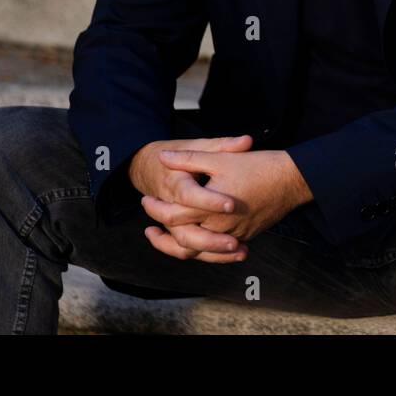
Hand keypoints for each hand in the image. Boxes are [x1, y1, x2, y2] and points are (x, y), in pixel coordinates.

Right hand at [129, 134, 253, 262]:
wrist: (148, 166)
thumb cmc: (176, 154)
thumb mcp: (198, 145)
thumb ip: (222, 145)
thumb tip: (247, 141)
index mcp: (175, 183)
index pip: (189, 196)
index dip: (209, 201)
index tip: (231, 204)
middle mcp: (170, 207)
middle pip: (183, 232)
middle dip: (210, 240)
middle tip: (234, 241)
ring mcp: (173, 222)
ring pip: (186, 246)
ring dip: (213, 252)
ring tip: (240, 249)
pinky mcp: (179, 230)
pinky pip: (190, 249)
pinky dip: (211, 255)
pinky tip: (235, 254)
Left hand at [141, 148, 311, 260]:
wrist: (292, 180)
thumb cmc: (257, 166)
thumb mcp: (220, 158)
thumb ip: (189, 159)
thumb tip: (163, 157)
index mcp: (210, 207)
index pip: (173, 215)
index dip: (156, 209)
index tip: (146, 202)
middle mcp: (221, 227)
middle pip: (183, 241)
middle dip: (163, 237)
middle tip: (150, 228)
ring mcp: (235, 235)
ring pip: (201, 252)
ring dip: (181, 247)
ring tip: (167, 240)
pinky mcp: (246, 237)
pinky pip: (219, 251)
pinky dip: (204, 249)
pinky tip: (198, 240)